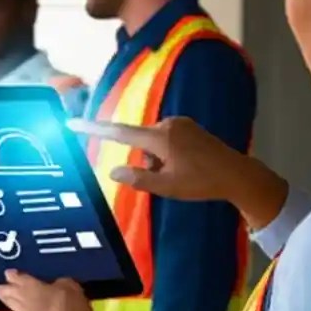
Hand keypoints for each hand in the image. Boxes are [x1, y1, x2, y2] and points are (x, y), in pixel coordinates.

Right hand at [70, 117, 247, 200]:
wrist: (237, 174)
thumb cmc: (202, 182)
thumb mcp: (167, 187)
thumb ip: (138, 179)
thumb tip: (114, 171)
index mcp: (160, 137)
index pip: (119, 132)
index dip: (94, 128)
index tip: (73, 123)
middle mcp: (168, 124)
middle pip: (140, 142)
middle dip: (146, 161)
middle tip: (170, 178)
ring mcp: (180, 123)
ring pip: (154, 144)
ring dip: (158, 159)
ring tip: (182, 174)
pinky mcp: (188, 126)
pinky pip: (166, 140)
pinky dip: (167, 154)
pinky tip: (187, 167)